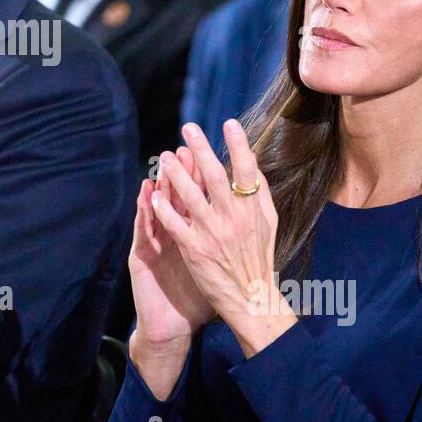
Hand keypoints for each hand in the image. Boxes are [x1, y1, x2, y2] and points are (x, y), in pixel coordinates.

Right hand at [128, 148, 218, 399]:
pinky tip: (147, 195)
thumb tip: (250, 213)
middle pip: (177, 197)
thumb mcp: (210, 263)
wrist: (171, 324)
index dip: (202, 176)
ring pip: (158, 207)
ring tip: (165, 162)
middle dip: (183, 172)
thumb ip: (224, 237)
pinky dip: (146, 211)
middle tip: (185, 148)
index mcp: (190, 232)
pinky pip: (145, 231)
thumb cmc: (196, 295)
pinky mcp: (142, 256)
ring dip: (162, 184)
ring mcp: (155, 243)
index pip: (196, 198)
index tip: (211, 154)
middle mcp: (171, 234)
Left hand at [153, 120, 294, 357]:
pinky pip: (175, 224)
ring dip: (176, 174)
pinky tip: (154, 194)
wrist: (250, 298)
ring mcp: (213, 234)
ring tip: (165, 156)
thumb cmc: (259, 258)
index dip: (239, 145)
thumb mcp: (267, 223)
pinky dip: (164, 208)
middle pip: (216, 177)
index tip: (229, 123)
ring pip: (191, 197)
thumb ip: (259, 194)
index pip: (248, 171)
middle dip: (201, 150)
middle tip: (188, 127)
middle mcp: (234, 218)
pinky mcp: (195, 250)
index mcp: (253, 210)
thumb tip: (252, 162)